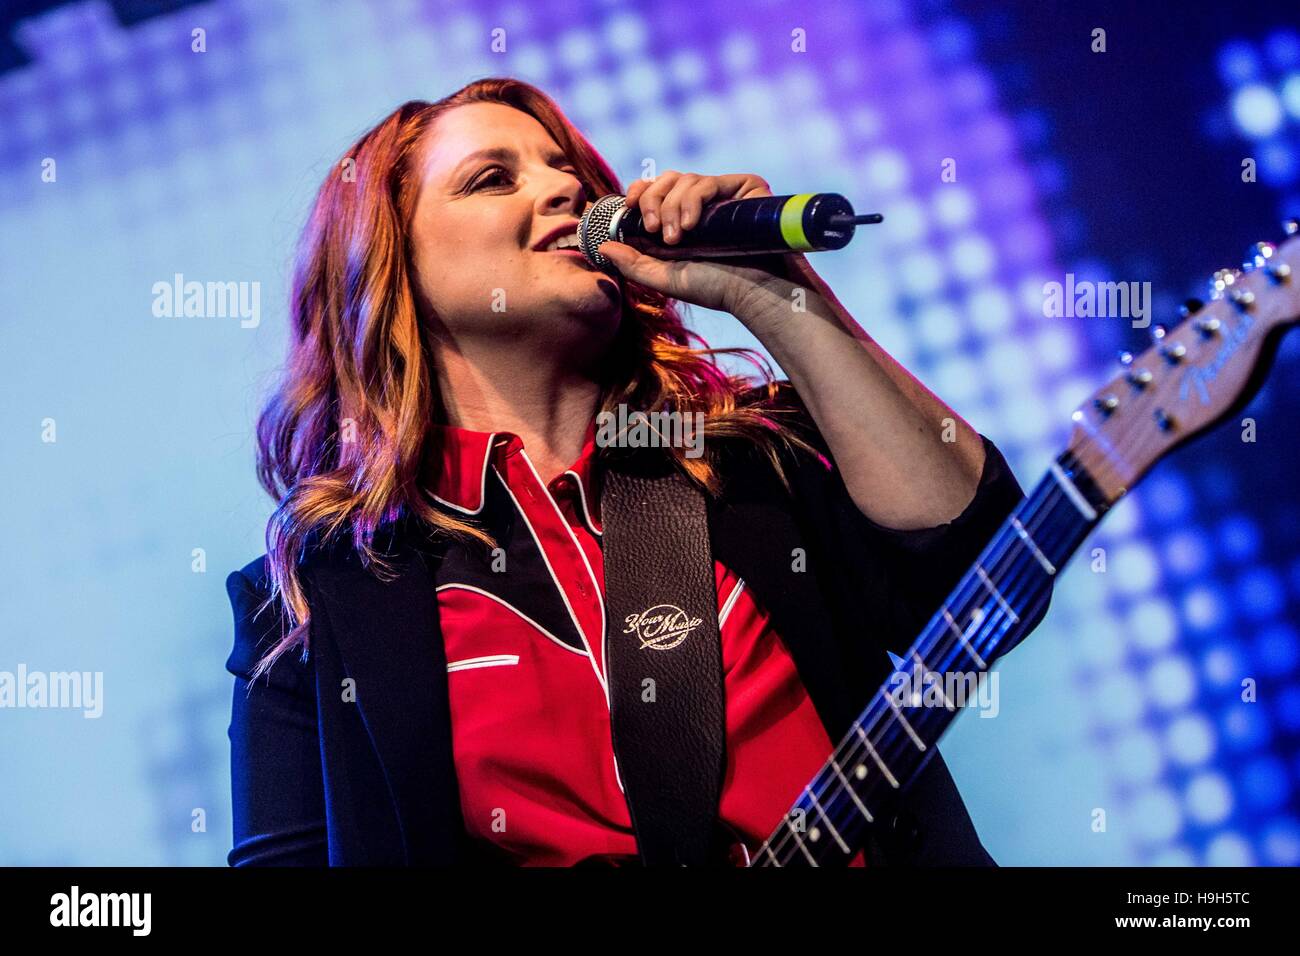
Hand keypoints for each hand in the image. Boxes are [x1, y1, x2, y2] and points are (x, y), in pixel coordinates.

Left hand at [596, 171, 814, 320]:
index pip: (655, 190)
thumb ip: (633, 263)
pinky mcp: (745, 187)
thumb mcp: (666, 277)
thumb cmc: (716, 288)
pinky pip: (709, 181)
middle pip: (666, 179)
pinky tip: (692, 225)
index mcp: (682, 218)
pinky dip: (694, 200)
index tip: (628, 206)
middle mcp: (702, 202)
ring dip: (672, 207)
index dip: (638, 191)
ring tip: (677, 238)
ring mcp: (723, 194)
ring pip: (685, 179)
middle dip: (652, 201)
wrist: (755, 292)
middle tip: (653, 229)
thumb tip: (602, 246)